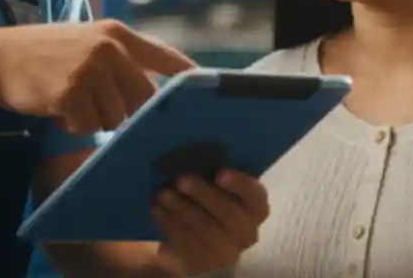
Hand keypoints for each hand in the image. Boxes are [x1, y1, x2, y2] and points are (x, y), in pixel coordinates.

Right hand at [0, 19, 194, 133]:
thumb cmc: (44, 53)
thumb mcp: (86, 40)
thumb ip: (120, 58)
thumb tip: (156, 92)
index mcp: (116, 33)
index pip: (165, 56)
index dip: (188, 77)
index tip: (207, 93)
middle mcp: (108, 48)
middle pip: (143, 98)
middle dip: (127, 111)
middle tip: (97, 104)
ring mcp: (89, 69)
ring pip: (114, 117)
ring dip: (94, 117)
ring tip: (70, 98)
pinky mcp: (70, 92)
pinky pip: (86, 126)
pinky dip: (73, 124)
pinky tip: (57, 107)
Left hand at [150, 170, 269, 275]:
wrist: (184, 233)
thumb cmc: (202, 197)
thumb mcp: (211, 182)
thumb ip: (211, 168)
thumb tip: (194, 148)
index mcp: (255, 206)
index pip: (256, 196)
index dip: (240, 184)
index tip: (220, 173)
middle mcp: (247, 232)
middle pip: (230, 214)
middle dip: (204, 194)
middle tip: (181, 179)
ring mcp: (227, 252)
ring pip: (207, 230)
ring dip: (183, 209)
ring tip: (162, 194)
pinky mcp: (204, 263)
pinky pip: (189, 244)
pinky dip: (171, 224)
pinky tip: (157, 210)